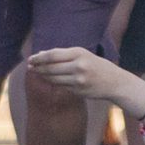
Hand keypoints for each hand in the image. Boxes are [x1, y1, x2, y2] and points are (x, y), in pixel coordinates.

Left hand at [26, 46, 144, 112]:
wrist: (115, 83)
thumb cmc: (97, 66)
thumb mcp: (83, 55)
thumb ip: (64, 55)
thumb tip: (42, 54)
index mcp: (79, 53)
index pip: (53, 55)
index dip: (39, 57)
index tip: (31, 58)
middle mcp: (78, 66)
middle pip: (51, 67)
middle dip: (38, 67)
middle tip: (30, 67)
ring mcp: (78, 80)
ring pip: (53, 78)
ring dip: (43, 76)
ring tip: (37, 72)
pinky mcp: (78, 91)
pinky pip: (61, 86)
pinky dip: (54, 82)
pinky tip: (50, 79)